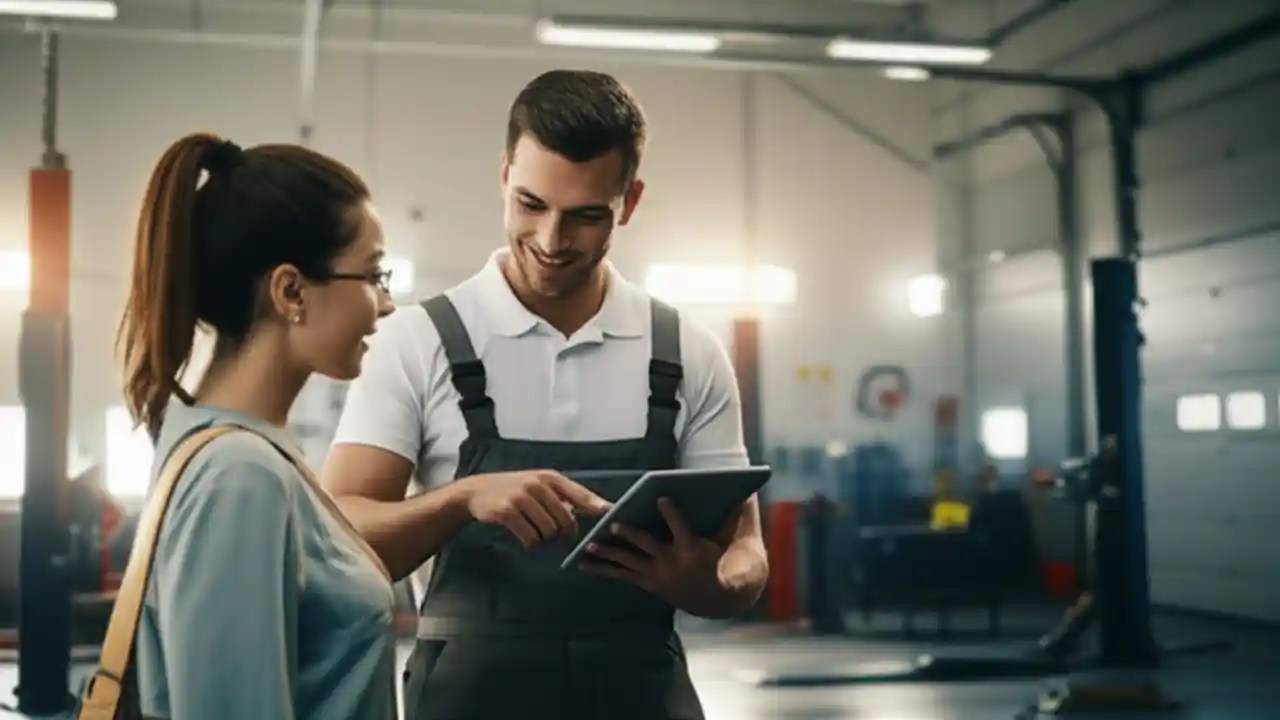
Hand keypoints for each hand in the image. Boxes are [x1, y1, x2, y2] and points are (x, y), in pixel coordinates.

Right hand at [460, 470, 611, 547]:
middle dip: (563, 533)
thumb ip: (563, 497)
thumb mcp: (538, 485)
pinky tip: (526, 541)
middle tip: (554, 536)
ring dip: (544, 540)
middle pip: (565, 520)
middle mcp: (538, 484)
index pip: (578, 492)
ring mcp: (522, 497)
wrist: (476, 491)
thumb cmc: (514, 490)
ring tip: (535, 535)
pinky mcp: (507, 511)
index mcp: (549, 477)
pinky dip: (531, 544)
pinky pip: (530, 538)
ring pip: (548, 531)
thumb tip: (595, 510)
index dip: (595, 504)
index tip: (611, 512)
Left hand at [579, 498, 743, 614]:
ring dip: (608, 553)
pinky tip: (582, 562)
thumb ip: (734, 515)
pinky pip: (620, 575)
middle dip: (631, 536)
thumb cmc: (719, 559)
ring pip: (629, 561)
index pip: (681, 527)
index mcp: (692, 550)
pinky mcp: (646, 582)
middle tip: (615, 525)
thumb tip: (746, 489)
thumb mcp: (729, 540)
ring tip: (591, 544)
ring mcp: (656, 575)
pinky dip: (601, 569)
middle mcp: (672, 564)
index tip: (661, 497)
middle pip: (648, 546)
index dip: (672, 512)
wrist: (715, 598)